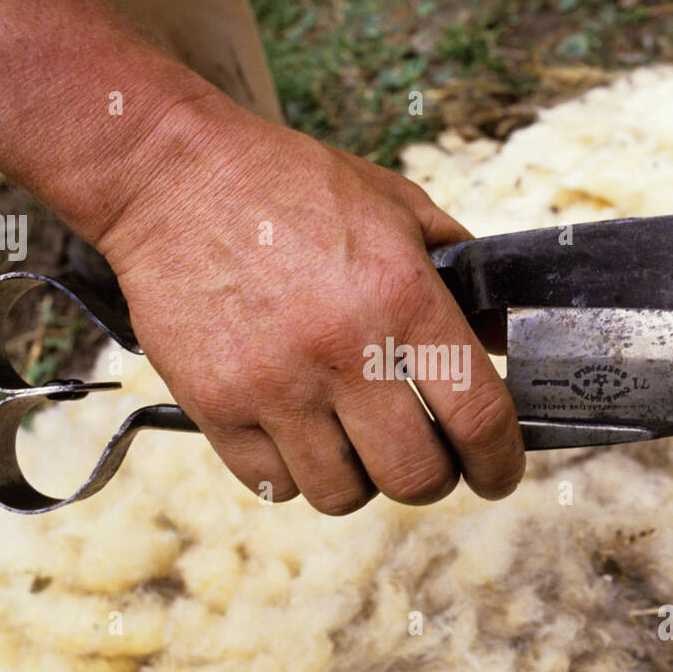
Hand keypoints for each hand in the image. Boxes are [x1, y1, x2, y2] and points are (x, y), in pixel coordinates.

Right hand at [91, 89, 524, 514]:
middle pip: (415, 476)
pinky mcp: (215, 406)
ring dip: (360, 479)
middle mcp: (342, 350)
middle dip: (433, 479)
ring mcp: (274, 385)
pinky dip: (294, 473)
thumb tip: (498, 342)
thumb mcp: (396, 207)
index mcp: (403, 298)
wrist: (173, 177)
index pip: (478, 415)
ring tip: (353, 442)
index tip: (498, 473)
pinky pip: (274, 485)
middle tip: (427, 458)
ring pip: (343, 494)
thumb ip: (459, 276)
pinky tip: (296, 434)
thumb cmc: (290, 186)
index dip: (499, 461)